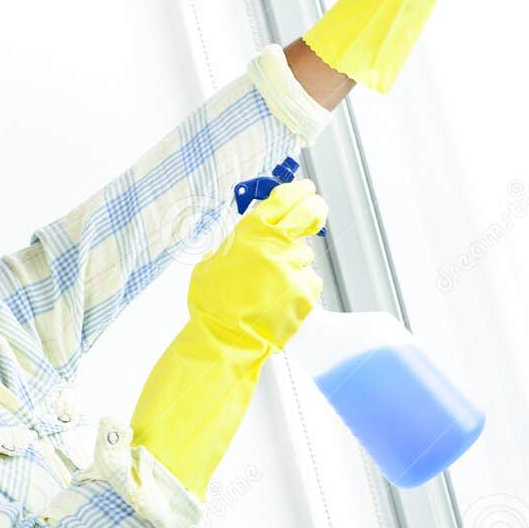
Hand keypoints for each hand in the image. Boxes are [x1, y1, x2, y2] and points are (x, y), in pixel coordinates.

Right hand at [187, 178, 327, 352]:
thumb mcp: (213, 261)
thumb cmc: (214, 303)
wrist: (225, 339)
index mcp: (251, 232)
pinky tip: (280, 299)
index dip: (298, 190)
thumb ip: (237, 242)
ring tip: (272, 285)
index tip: (306, 188)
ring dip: (294, 265)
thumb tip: (251, 234)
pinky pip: (310, 282)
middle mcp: (276, 245)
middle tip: (315, 210)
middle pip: (308, 213)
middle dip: (314, 208)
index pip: (283, 198)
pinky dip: (299, 289)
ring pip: (305, 256)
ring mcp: (294, 269)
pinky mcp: (306, 292)